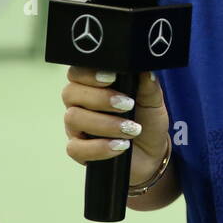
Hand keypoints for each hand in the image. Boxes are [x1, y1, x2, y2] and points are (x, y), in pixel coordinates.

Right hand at [62, 68, 170, 185]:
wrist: (151, 152)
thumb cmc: (147, 121)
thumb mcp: (152, 101)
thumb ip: (147, 85)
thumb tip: (144, 70)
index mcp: (93, 86)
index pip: (77, 72)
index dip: (90, 74)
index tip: (112, 77)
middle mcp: (79, 104)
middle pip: (70, 93)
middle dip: (100, 98)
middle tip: (128, 105)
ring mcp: (76, 128)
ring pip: (73, 118)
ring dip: (105, 123)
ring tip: (131, 129)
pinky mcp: (78, 150)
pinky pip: (75, 148)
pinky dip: (100, 147)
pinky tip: (120, 145)